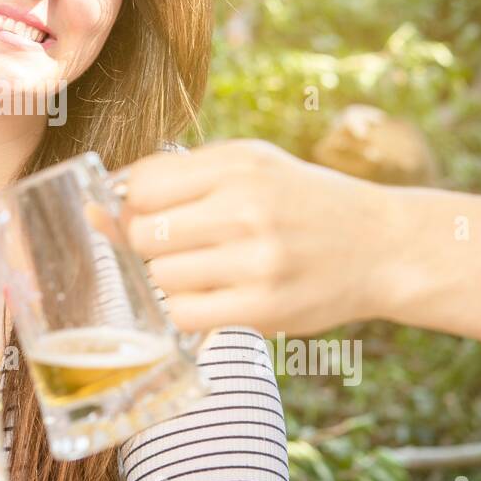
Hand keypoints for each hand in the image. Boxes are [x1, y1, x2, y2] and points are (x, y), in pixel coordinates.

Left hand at [120, 139, 402, 336]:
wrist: (382, 245)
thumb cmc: (301, 201)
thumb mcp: (249, 164)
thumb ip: (177, 176)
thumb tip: (97, 207)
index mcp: (238, 165)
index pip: (142, 185)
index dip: (131, 203)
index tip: (146, 211)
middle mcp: (247, 209)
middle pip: (144, 234)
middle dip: (147, 242)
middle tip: (177, 243)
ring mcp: (256, 262)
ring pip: (160, 277)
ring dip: (168, 277)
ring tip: (203, 268)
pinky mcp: (264, 310)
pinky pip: (185, 316)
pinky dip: (186, 309)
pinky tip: (211, 294)